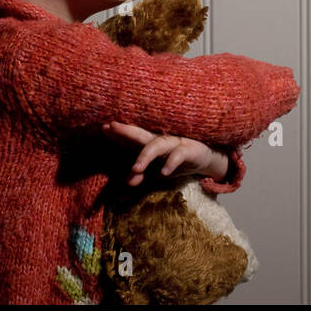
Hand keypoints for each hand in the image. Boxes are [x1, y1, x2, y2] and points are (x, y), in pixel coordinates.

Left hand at [101, 120, 228, 185]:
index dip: (118, 133)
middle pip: (141, 134)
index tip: (103, 128)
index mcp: (151, 143)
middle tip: (111, 127)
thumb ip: (141, 175)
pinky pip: (179, 155)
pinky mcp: (189, 150)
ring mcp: (175, 143)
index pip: (131, 137)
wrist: (208, 158)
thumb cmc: (178, 160)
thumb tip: (127, 183)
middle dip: (126, 132)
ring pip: (158, 144)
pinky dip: (171, 162)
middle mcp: (161, 140)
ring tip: (135, 168)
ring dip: (146, 155)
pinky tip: (163, 172)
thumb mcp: (157, 170)